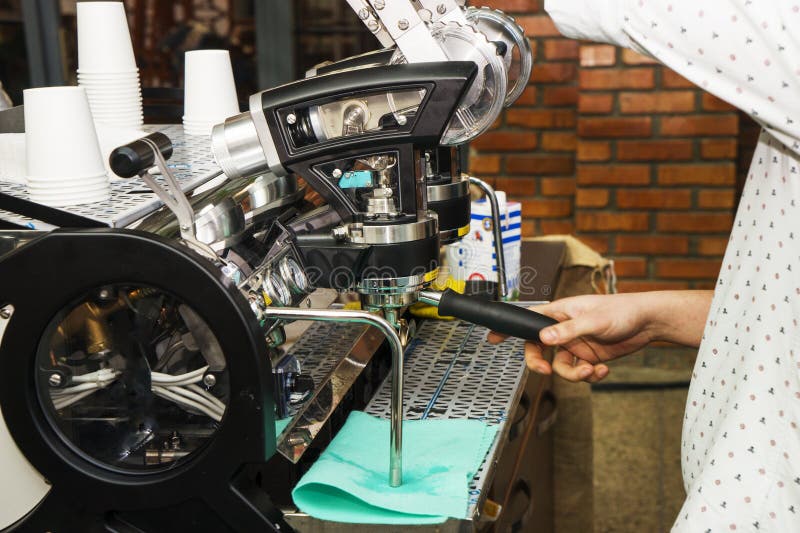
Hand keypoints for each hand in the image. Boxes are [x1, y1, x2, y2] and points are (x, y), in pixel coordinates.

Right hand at [488, 293, 657, 382]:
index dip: (509, 330)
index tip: (492, 338)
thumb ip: (568, 331)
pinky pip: (579, 372)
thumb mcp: (594, 320)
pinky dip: (590, 375)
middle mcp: (563, 330)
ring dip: (575, 374)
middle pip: (539, 350)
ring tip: (592, 370)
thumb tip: (544, 340)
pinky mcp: (588, 357)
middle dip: (540, 364)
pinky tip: (602, 370)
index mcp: (559, 313)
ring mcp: (575, 345)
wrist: (648, 322)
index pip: (528, 320)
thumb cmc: (623, 311)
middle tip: (546, 372)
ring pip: (561, 367)